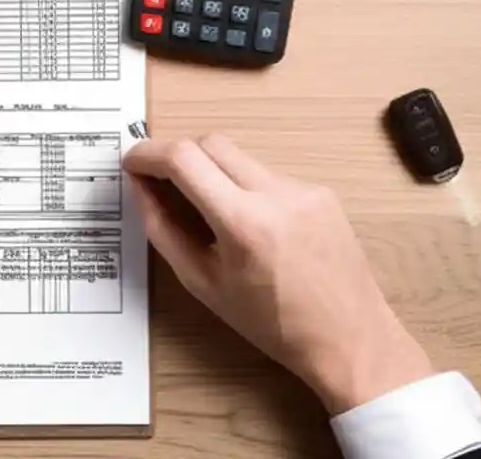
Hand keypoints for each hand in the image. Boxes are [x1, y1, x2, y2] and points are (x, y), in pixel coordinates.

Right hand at [123, 135, 432, 413]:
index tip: (131, 163)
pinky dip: (243, 186)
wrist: (349, 338)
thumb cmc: (272, 324)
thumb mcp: (203, 284)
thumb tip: (140, 189)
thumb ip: (164, 230)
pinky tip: (246, 223)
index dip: (148, 154)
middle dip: (177, 155)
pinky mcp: (321, 191)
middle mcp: (276, 194)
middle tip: (159, 182)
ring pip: (239, 157)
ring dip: (211, 170)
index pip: (183, 158)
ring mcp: (304, 188)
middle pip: (210, 142)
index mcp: (243, 223)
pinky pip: (267, 174)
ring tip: (204, 210)